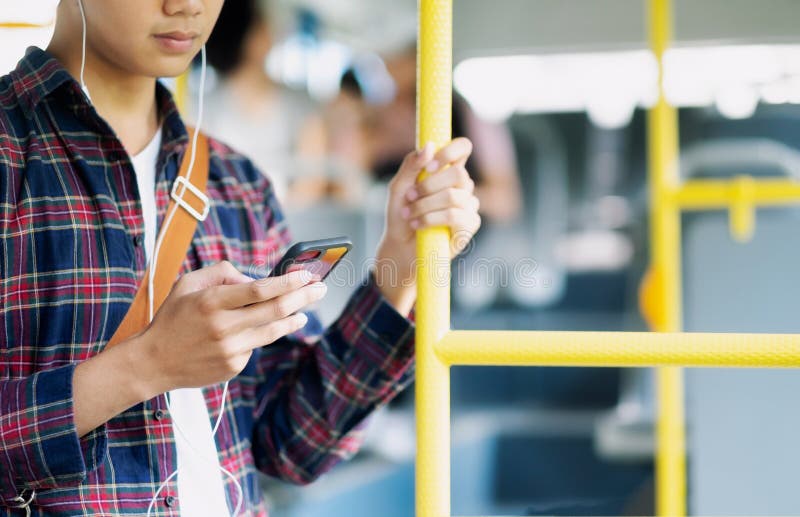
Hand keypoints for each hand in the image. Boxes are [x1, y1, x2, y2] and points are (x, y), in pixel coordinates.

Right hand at [136, 261, 326, 392]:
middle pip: (276, 309)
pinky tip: (255, 330)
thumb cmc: (173, 318)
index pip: (261, 289)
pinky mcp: (234, 366)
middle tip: (320, 288)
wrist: (153, 363)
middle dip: (304, 296)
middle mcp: (224, 327)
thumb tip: (254, 279)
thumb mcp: (188, 284)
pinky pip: (256, 345)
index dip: (289, 281)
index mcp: (212, 302)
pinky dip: (260, 334)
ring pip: (274, 330)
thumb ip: (222, 273)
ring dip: (295, 318)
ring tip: (305, 310)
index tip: (308, 274)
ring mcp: (231, 350)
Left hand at [375, 138, 481, 312]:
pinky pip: (454, 216)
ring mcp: (469, 205)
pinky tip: (419, 225)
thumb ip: (411, 165)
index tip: (429, 165)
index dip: (450, 151)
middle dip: (429, 185)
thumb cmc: (402, 213)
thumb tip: (429, 146)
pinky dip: (431, 219)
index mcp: (447, 170)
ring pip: (453, 196)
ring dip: (425, 205)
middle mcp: (462, 186)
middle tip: (410, 196)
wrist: (400, 245)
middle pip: (458, 173)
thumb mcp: (399, 187)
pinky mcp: (469, 225)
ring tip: (410, 214)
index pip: (463, 147)